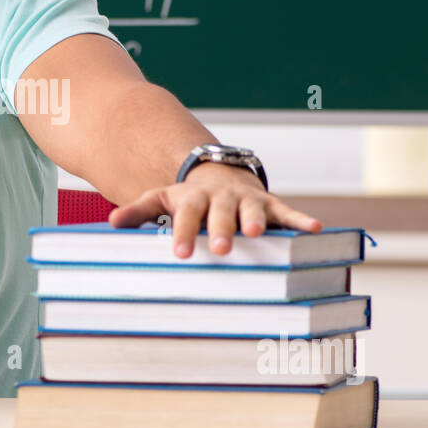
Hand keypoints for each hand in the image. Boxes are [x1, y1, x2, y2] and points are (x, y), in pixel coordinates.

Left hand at [107, 162, 321, 258]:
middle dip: (221, 230)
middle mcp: (222, 199)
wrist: (219, 174)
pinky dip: (301, 220)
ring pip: (253, 210)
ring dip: (257, 221)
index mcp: (194, 200)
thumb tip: (111, 222)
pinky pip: (287, 212)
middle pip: (221, 214)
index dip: (185, 233)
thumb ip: (139, 210)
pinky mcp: (270, 205)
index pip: (187, 216)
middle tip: (221, 249)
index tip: (181, 254)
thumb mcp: (162, 199)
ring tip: (258, 234)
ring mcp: (247, 201)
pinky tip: (316, 229)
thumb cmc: (188, 198)